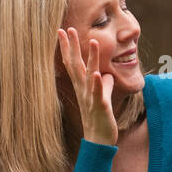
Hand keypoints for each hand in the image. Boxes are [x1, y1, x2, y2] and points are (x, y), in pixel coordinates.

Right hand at [57, 26, 116, 145]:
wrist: (99, 142)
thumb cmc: (100, 120)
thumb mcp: (102, 99)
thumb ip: (105, 86)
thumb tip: (108, 76)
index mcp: (83, 87)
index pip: (73, 63)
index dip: (68, 47)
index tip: (63, 31)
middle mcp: (84, 90)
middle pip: (76, 65)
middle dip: (73, 47)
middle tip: (68, 29)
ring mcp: (91, 98)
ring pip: (90, 76)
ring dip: (91, 59)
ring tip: (93, 42)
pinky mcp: (100, 108)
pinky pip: (99, 95)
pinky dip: (98, 85)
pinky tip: (98, 75)